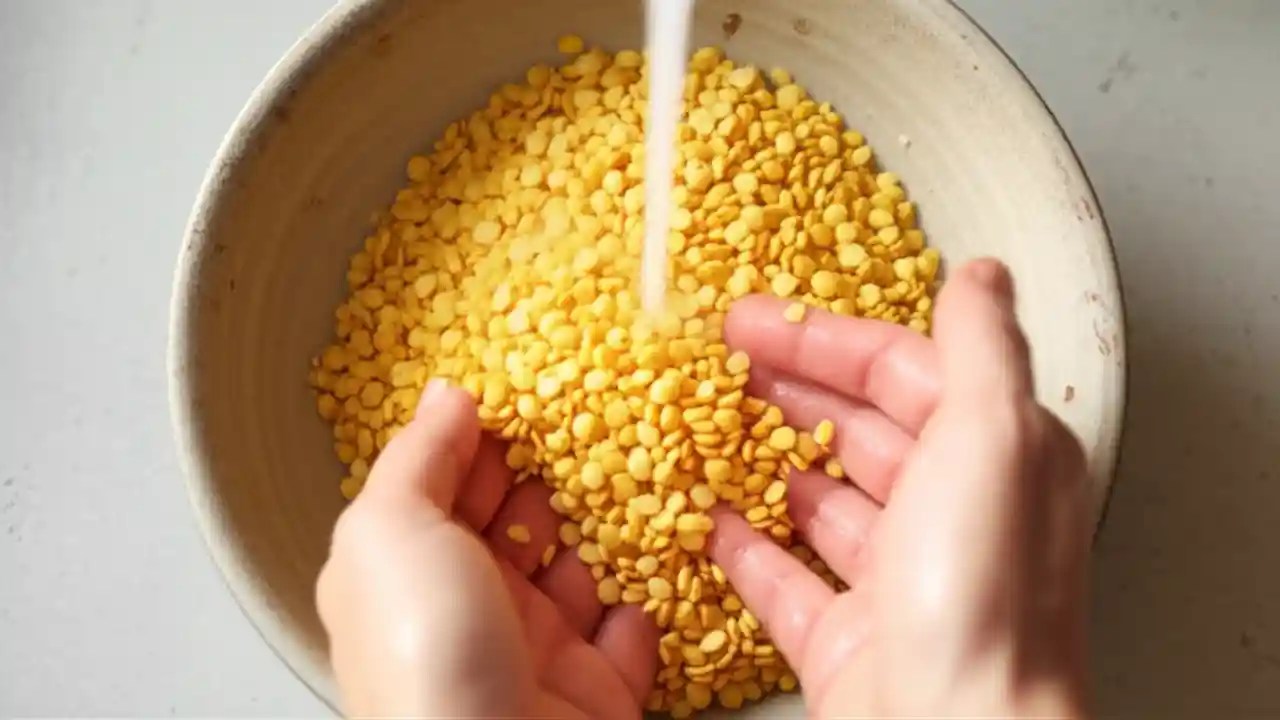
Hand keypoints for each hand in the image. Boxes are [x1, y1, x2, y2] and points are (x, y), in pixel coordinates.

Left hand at [316, 381, 657, 718]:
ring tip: (643, 469)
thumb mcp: (393, 528)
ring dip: (606, 528)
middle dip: (550, 476)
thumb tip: (446, 395)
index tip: (528, 391)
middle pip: (511, 528)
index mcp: (404, 573)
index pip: (442, 490)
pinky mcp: (594, 693)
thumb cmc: (430, 648)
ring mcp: (532, 656)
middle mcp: (465, 613)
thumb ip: (419, 456)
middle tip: (597, 419)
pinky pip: (628, 634)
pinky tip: (659, 557)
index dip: (479, 440)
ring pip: (575, 574)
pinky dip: (645, 599)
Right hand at [715, 259, 1089, 716]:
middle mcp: (954, 518)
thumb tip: (982, 274)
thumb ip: (981, 348)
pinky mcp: (848, 641)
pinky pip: (787, 581)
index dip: (823, 338)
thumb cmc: (984, 598)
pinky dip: (746, 547)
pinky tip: (709, 519)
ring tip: (704, 423)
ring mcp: (898, 583)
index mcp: (997, 460)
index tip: (748, 319)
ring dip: (766, 460)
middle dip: (788, 391)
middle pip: (860, 430)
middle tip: (716, 363)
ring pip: (823, 501)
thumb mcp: (992, 439)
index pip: (903, 371)